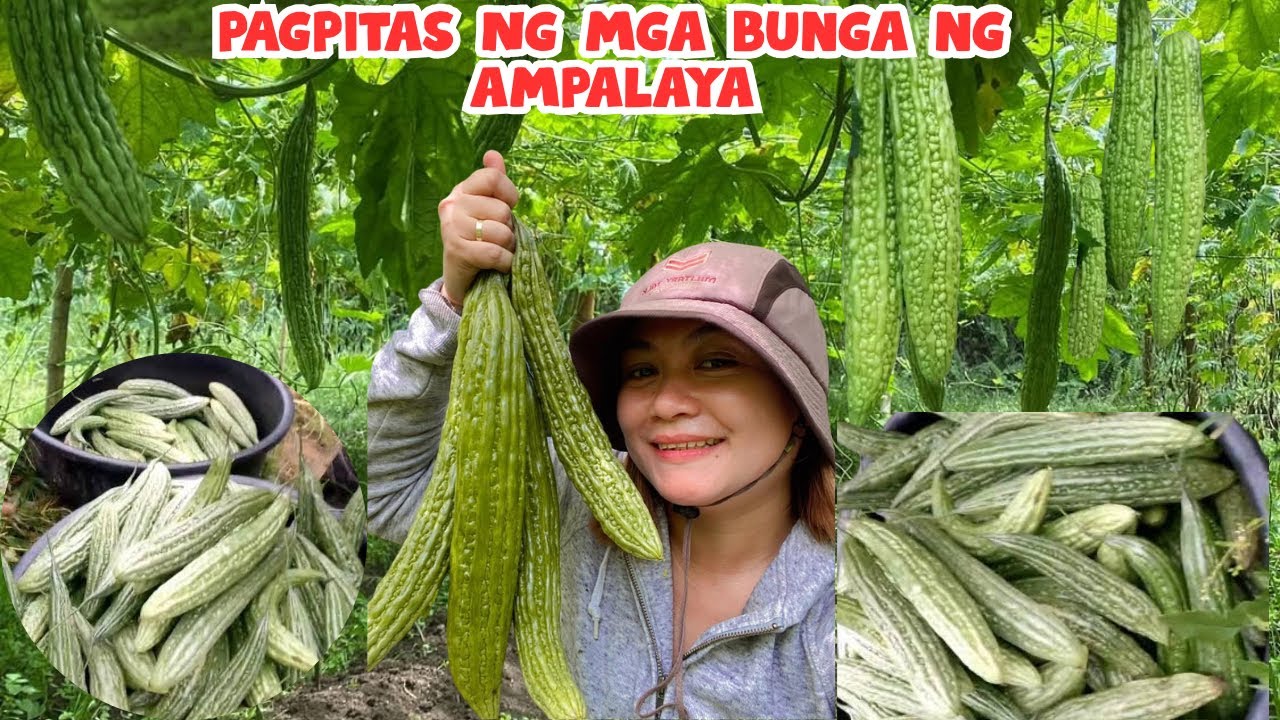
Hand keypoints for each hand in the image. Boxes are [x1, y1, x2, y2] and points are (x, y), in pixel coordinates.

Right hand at [438, 150, 519, 306]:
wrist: (461, 278)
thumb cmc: (479, 241)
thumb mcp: (487, 209)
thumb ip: (493, 183)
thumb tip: (493, 154)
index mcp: (461, 190)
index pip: (492, 177)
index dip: (509, 194)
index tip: (508, 208)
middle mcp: (452, 204)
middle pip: (501, 209)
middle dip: (509, 228)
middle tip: (498, 238)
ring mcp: (451, 227)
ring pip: (500, 232)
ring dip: (507, 247)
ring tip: (497, 251)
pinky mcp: (455, 250)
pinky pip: (494, 253)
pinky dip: (504, 262)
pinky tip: (499, 265)